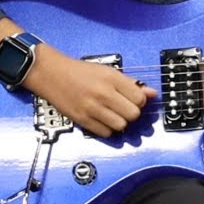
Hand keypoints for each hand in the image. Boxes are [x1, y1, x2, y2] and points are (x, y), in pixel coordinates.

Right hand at [23, 46, 155, 136]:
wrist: (52, 73)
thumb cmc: (80, 71)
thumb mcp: (107, 70)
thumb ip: (130, 83)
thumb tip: (152, 93)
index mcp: (111, 78)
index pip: (140, 99)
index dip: (139, 101)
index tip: (133, 99)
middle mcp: (103, 93)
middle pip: (133, 114)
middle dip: (131, 113)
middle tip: (123, 107)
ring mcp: (92, 108)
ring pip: (121, 126)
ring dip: (120, 122)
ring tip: (112, 114)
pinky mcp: (82, 119)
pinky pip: (106, 133)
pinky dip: (107, 129)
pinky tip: (102, 119)